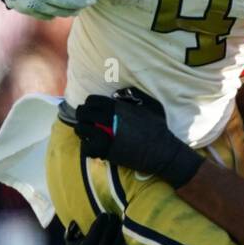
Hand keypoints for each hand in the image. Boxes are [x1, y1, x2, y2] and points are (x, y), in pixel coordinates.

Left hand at [64, 88, 203, 188]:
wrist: (162, 152)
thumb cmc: (159, 129)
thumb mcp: (152, 106)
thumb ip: (137, 96)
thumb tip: (120, 92)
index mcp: (119, 107)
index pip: (93, 100)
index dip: (89, 104)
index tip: (91, 108)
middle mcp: (110, 119)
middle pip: (84, 113)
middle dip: (81, 115)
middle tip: (84, 120)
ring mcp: (107, 135)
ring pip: (83, 129)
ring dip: (81, 130)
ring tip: (85, 132)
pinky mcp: (107, 151)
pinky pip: (87, 147)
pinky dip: (86, 146)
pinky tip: (90, 146)